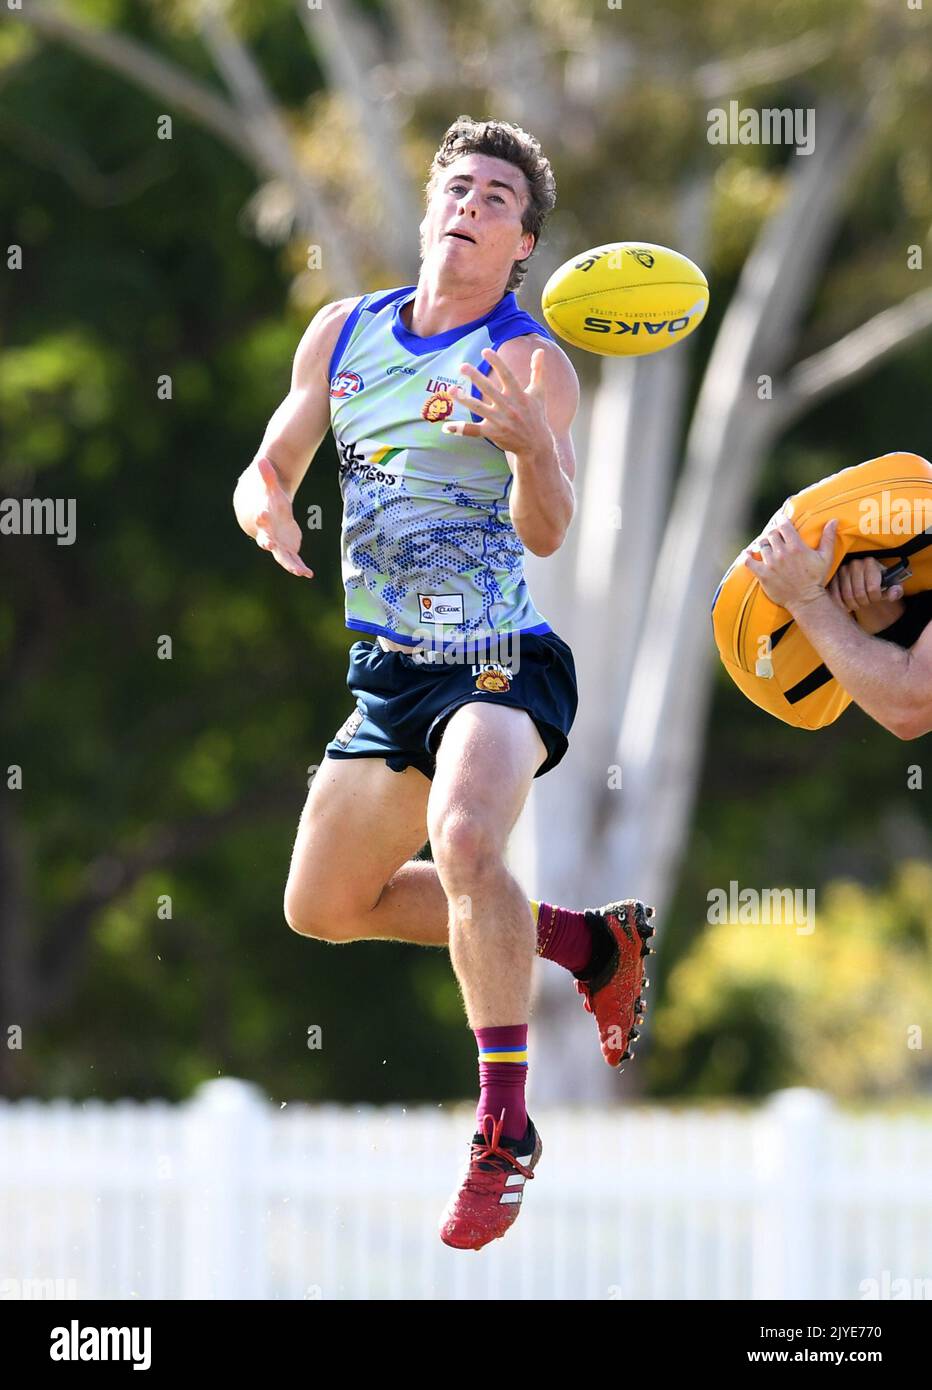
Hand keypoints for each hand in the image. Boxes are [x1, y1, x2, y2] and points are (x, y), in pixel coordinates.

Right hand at [254, 457, 313, 578]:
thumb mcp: (271, 489)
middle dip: (268, 543)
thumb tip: (261, 459)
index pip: (260, 519)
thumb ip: (267, 476)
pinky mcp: (288, 550)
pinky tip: (309, 574)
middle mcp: (268, 536)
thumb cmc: (270, 501)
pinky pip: (294, 561)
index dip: (261, 516)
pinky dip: (301, 568)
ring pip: (282, 558)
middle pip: (267, 541)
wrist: (269, 516)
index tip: (261, 513)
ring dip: (290, 564)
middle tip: (269, 544)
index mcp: (264, 520)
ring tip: (300, 572)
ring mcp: (278, 545)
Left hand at [441, 347, 552, 458]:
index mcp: (519, 395)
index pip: (507, 376)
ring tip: (451, 390)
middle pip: (489, 390)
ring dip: (464, 399)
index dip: (497, 363)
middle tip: (462, 366)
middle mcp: (509, 407)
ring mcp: (500, 421)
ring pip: (479, 408)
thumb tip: (540, 350)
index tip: (485, 351)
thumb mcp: (539, 392)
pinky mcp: (493, 433)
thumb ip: (538, 370)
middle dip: (475, 377)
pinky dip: (461, 429)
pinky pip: (474, 431)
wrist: (536, 446)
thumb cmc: (536, 416)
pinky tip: (447, 427)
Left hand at [744, 517, 837, 611]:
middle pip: (771, 534)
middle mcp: (782, 553)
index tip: (781, 520)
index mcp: (796, 547)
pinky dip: (746, 555)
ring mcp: (770, 564)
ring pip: (761, 545)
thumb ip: (828, 538)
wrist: (806, 600)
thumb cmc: (816, 579)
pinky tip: (747, 553)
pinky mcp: (762, 574)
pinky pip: (748, 561)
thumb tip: (834, 520)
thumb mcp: (826, 557)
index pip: (783, 526)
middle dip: (773, 533)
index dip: (781, 521)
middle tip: (775, 535)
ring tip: (766, 545)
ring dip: (763, 543)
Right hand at [827, 556, 904, 633]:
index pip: (872, 588)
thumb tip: (892, 594)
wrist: (864, 579)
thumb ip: (896, 590)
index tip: (876, 598)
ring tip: (858, 604)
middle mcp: (855, 564)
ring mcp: (842, 570)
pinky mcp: (832, 578)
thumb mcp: (891, 586)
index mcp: (870, 563)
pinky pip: (835, 596)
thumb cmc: (879, 582)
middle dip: (864, 602)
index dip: (876, 598)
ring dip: (853, 605)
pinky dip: (841, 605)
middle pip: (859, 594)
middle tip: (866, 602)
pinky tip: (847, 605)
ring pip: (847, 597)